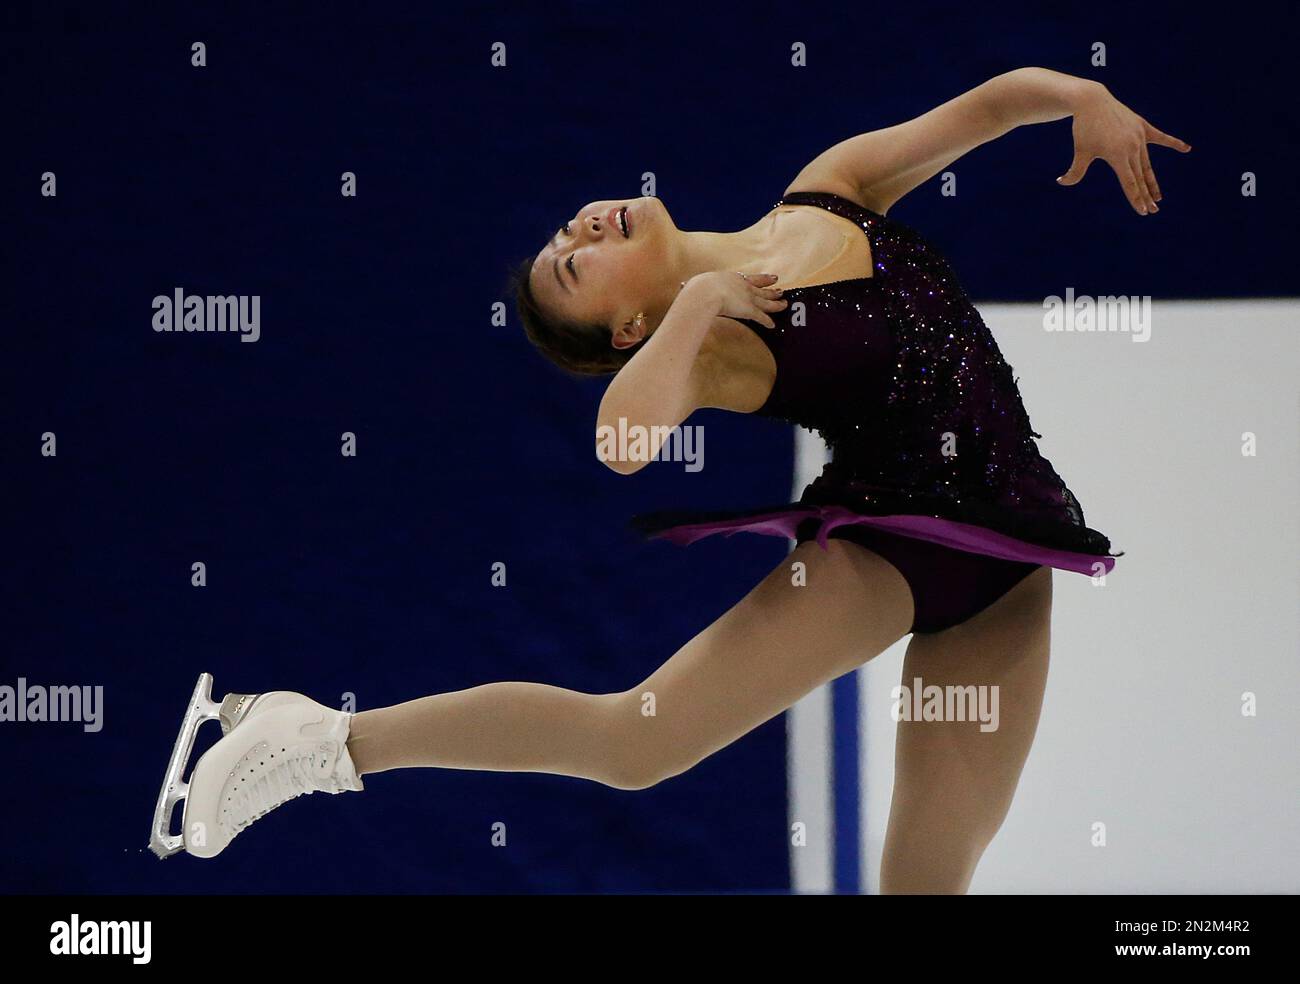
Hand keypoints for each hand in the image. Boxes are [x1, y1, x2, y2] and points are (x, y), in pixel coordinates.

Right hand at [682, 271, 787, 328]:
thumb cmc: (698, 288)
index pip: (750, 278)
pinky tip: (773, 325)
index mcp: (732, 278)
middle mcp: (744, 286)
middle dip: (772, 290)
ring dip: (776, 304)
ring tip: (784, 305)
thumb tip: (682, 287)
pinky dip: (768, 321)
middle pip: (762, 289)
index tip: (771, 278)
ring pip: (766, 302)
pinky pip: (761, 317)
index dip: (762, 279)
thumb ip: (697, 287)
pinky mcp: (749, 310)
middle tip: (781, 290)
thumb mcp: (698, 284)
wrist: (705, 292)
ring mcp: (748, 298)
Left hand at [1057, 84, 1190, 214]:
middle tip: (1153, 211)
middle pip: (1141, 177)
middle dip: (1146, 196)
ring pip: (1147, 164)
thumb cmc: (1084, 128)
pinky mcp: (1142, 127)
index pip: (1130, 183)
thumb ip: (1074, 171)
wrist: (1092, 101)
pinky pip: (1160, 137)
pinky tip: (1186, 149)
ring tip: (1158, 197)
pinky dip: (1173, 143)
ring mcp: (1139, 137)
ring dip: (1153, 181)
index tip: (1143, 212)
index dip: (1136, 199)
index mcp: (1118, 156)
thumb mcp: (1080, 152)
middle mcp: (1132, 148)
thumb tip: (1062, 182)